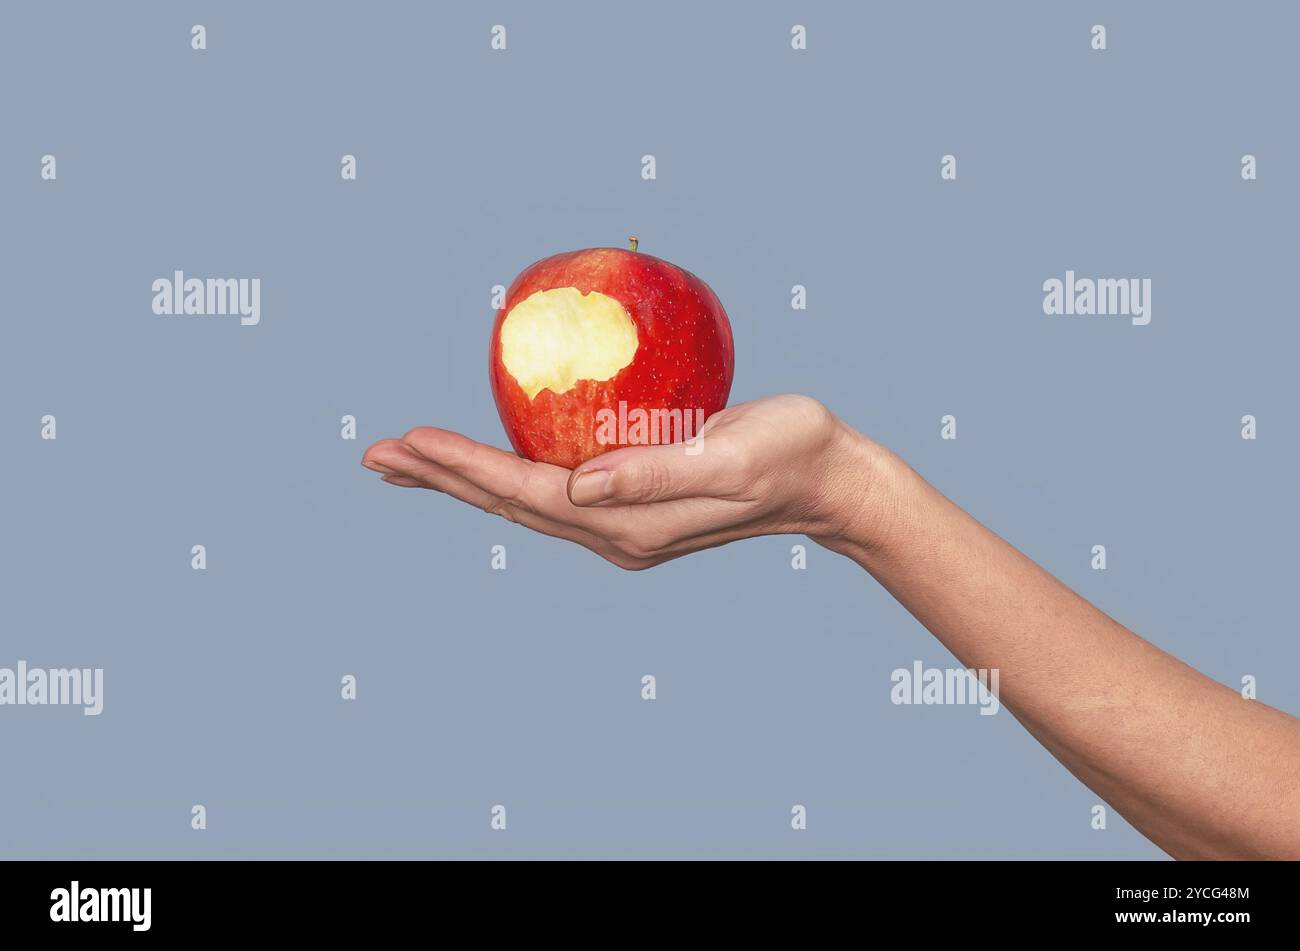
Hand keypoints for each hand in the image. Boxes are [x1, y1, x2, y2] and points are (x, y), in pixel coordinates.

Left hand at [361, 394, 877, 568]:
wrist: (830, 482)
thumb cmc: (792, 452)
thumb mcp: (730, 456)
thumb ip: (655, 473)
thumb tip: (577, 487)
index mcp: (631, 524)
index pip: (528, 493)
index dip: (464, 467)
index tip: (409, 440)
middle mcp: (616, 533)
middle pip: (509, 504)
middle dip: (440, 479)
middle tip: (375, 456)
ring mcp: (623, 526)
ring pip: (524, 503)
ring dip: (462, 483)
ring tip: (408, 463)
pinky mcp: (633, 508)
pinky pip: (551, 495)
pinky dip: (504, 479)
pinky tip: (488, 467)